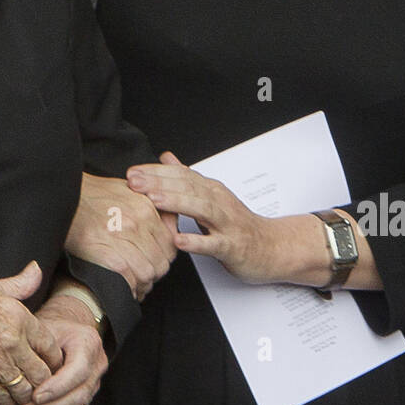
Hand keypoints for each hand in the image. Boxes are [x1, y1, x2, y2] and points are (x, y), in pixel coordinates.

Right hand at [0, 261, 63, 404]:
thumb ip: (19, 284)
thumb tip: (36, 269)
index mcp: (19, 317)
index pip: (50, 344)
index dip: (54, 357)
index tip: (53, 363)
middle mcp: (13, 343)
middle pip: (44, 372)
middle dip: (48, 381)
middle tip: (48, 385)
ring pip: (28, 390)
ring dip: (31, 396)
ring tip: (32, 398)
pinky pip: (5, 400)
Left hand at [13, 295, 106, 404]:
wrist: (67, 330)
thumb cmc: (52, 328)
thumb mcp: (45, 328)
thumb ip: (38, 349)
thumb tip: (22, 377)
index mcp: (89, 344)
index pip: (78, 371)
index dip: (57, 387)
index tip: (34, 396)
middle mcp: (96, 367)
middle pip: (78, 397)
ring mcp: (93, 386)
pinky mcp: (84, 401)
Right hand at [65, 172, 177, 300]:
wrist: (64, 196)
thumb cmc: (93, 195)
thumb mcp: (129, 190)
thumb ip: (153, 207)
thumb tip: (172, 226)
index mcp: (146, 208)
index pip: (170, 245)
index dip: (164, 259)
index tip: (156, 263)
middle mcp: (137, 222)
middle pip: (161, 262)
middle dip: (155, 275)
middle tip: (146, 278)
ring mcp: (121, 238)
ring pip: (147, 273)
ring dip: (143, 285)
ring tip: (136, 286)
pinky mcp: (105, 253)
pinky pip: (128, 279)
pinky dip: (129, 288)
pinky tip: (125, 287)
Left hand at [127, 153, 310, 284]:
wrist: (272, 247)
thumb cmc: (239, 224)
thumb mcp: (211, 195)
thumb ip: (187, 177)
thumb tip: (166, 157)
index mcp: (210, 190)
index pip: (181, 175)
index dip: (156, 172)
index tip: (132, 172)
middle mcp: (218, 201)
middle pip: (188, 187)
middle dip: (159, 183)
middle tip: (134, 181)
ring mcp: (226, 223)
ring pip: (201, 209)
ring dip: (177, 203)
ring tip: (154, 200)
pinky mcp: (233, 246)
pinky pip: (214, 244)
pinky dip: (197, 242)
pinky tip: (179, 241)